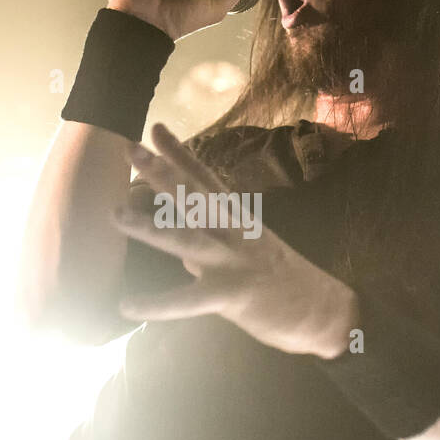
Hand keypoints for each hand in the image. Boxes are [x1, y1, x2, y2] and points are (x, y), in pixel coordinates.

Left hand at [111, 123, 357, 358]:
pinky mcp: (234, 294)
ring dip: (149, 226)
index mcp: (238, 220)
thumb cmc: (284, 284)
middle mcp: (234, 232)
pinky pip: (190, 299)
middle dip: (161, 171)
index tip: (156, 127)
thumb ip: (213, 247)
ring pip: (187, 238)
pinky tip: (126, 305)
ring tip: (113, 213)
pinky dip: (158, 303)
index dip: (180, 153)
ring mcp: (234, 260)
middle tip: (129, 146)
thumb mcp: (247, 254)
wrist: (326, 312)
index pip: (205, 179)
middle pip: (194, 196)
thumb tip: (182, 252)